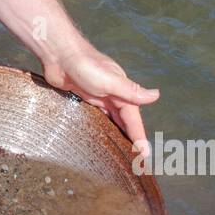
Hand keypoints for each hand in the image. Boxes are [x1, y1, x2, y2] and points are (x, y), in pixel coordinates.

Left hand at [42, 43, 159, 157]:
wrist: (57, 54)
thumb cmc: (84, 65)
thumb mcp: (109, 80)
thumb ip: (131, 91)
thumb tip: (156, 95)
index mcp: (122, 90)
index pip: (133, 119)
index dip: (139, 136)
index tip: (145, 155)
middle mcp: (113, 93)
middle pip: (125, 120)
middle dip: (132, 137)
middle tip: (135, 159)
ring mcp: (98, 95)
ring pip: (112, 119)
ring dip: (118, 133)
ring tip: (122, 152)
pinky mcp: (83, 97)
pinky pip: (97, 115)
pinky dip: (103, 125)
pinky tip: (102, 135)